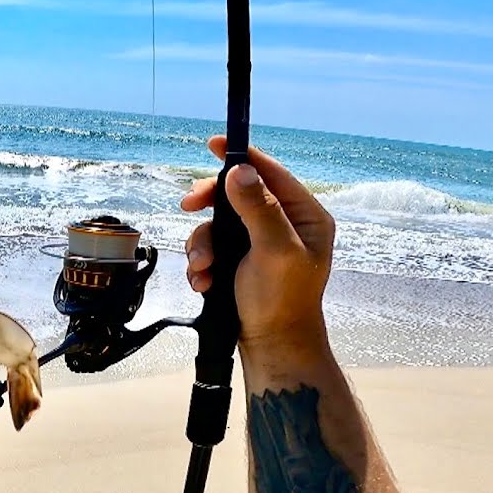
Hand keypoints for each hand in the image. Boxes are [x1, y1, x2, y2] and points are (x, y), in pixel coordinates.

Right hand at [180, 135, 336, 363]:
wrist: (272, 347)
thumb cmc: (282, 300)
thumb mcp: (274, 250)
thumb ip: (258, 208)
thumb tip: (239, 170)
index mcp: (304, 215)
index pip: (271, 173)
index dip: (241, 157)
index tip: (213, 145)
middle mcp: (283, 225)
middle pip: (238, 194)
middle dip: (210, 206)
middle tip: (188, 207)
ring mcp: (259, 244)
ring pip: (218, 224)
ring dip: (202, 245)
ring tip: (202, 269)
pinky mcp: (240, 263)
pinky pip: (212, 248)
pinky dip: (202, 263)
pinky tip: (202, 282)